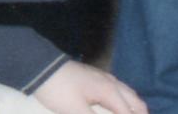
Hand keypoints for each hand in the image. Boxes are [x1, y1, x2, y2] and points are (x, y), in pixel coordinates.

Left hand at [33, 60, 147, 113]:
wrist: (42, 68)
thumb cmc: (60, 91)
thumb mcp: (75, 110)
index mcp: (109, 91)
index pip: (128, 113)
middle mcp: (112, 83)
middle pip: (135, 101)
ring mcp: (105, 78)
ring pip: (128, 94)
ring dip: (135, 107)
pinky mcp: (98, 78)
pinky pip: (120, 91)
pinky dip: (126, 101)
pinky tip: (120, 107)